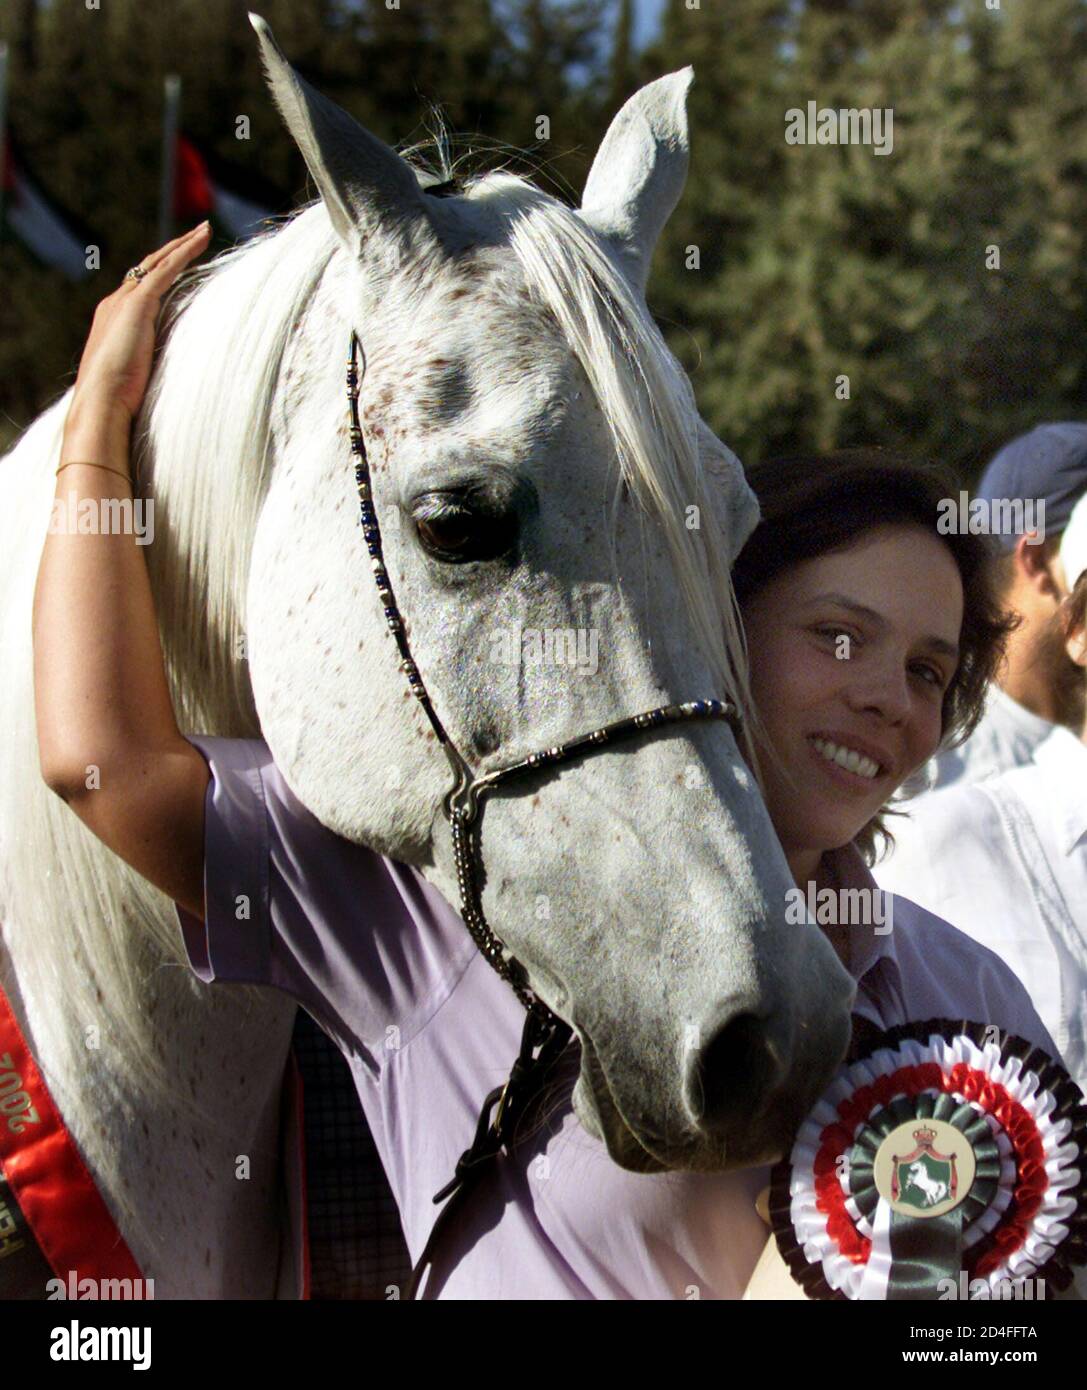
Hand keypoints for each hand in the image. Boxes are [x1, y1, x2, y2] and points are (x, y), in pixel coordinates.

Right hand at [67, 223, 212, 432]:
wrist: (101, 401)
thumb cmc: (118, 401)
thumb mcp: (134, 378)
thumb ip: (146, 367)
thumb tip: (163, 380)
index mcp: (113, 320)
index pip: (140, 289)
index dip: (160, 274)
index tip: (179, 264)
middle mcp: (115, 304)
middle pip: (148, 268)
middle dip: (172, 251)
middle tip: (197, 236)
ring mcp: (125, 301)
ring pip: (158, 263)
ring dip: (182, 245)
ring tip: (204, 231)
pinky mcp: (137, 303)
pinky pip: (166, 269)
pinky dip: (185, 252)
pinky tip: (202, 239)